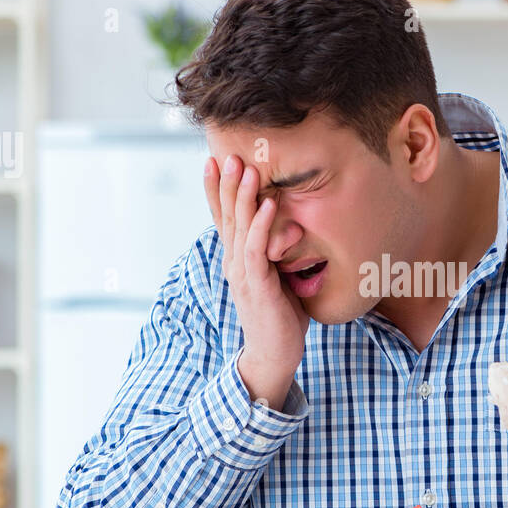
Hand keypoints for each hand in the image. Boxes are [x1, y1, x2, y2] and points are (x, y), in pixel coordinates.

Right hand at [202, 154, 309, 409]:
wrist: (274, 355)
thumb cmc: (280, 316)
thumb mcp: (278, 276)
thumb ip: (277, 252)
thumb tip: (292, 225)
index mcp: (236, 259)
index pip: (224, 218)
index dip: (217, 190)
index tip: (214, 160)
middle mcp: (234, 263)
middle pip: (227, 216)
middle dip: (226, 183)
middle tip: (226, 152)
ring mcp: (242, 274)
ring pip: (240, 228)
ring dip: (242, 197)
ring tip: (246, 169)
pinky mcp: (256, 286)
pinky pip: (257, 250)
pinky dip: (262, 226)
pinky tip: (268, 205)